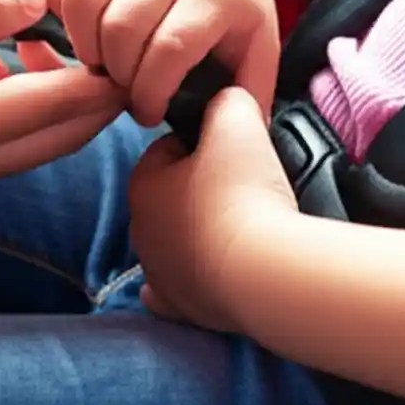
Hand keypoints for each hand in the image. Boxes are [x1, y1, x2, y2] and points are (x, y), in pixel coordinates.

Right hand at [42, 0, 280, 124]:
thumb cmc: (239, 6)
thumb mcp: (261, 47)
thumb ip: (251, 93)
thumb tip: (237, 135)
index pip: (170, 49)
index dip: (151, 91)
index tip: (149, 113)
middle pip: (121, 28)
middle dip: (117, 75)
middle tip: (126, 91)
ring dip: (85, 44)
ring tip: (103, 64)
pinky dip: (59, 4)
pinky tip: (82, 31)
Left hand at [128, 88, 297, 332]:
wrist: (264, 271)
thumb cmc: (244, 192)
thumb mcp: (238, 120)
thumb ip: (228, 98)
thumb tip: (228, 96)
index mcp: (143, 184)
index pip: (166, 150)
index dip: (201, 144)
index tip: (231, 149)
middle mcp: (140, 231)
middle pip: (171, 198)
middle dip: (199, 190)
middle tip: (243, 185)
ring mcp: (158, 273)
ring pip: (176, 243)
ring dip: (201, 233)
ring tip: (244, 226)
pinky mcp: (181, 307)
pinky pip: (178, 289)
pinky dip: (195, 278)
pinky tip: (216, 269)